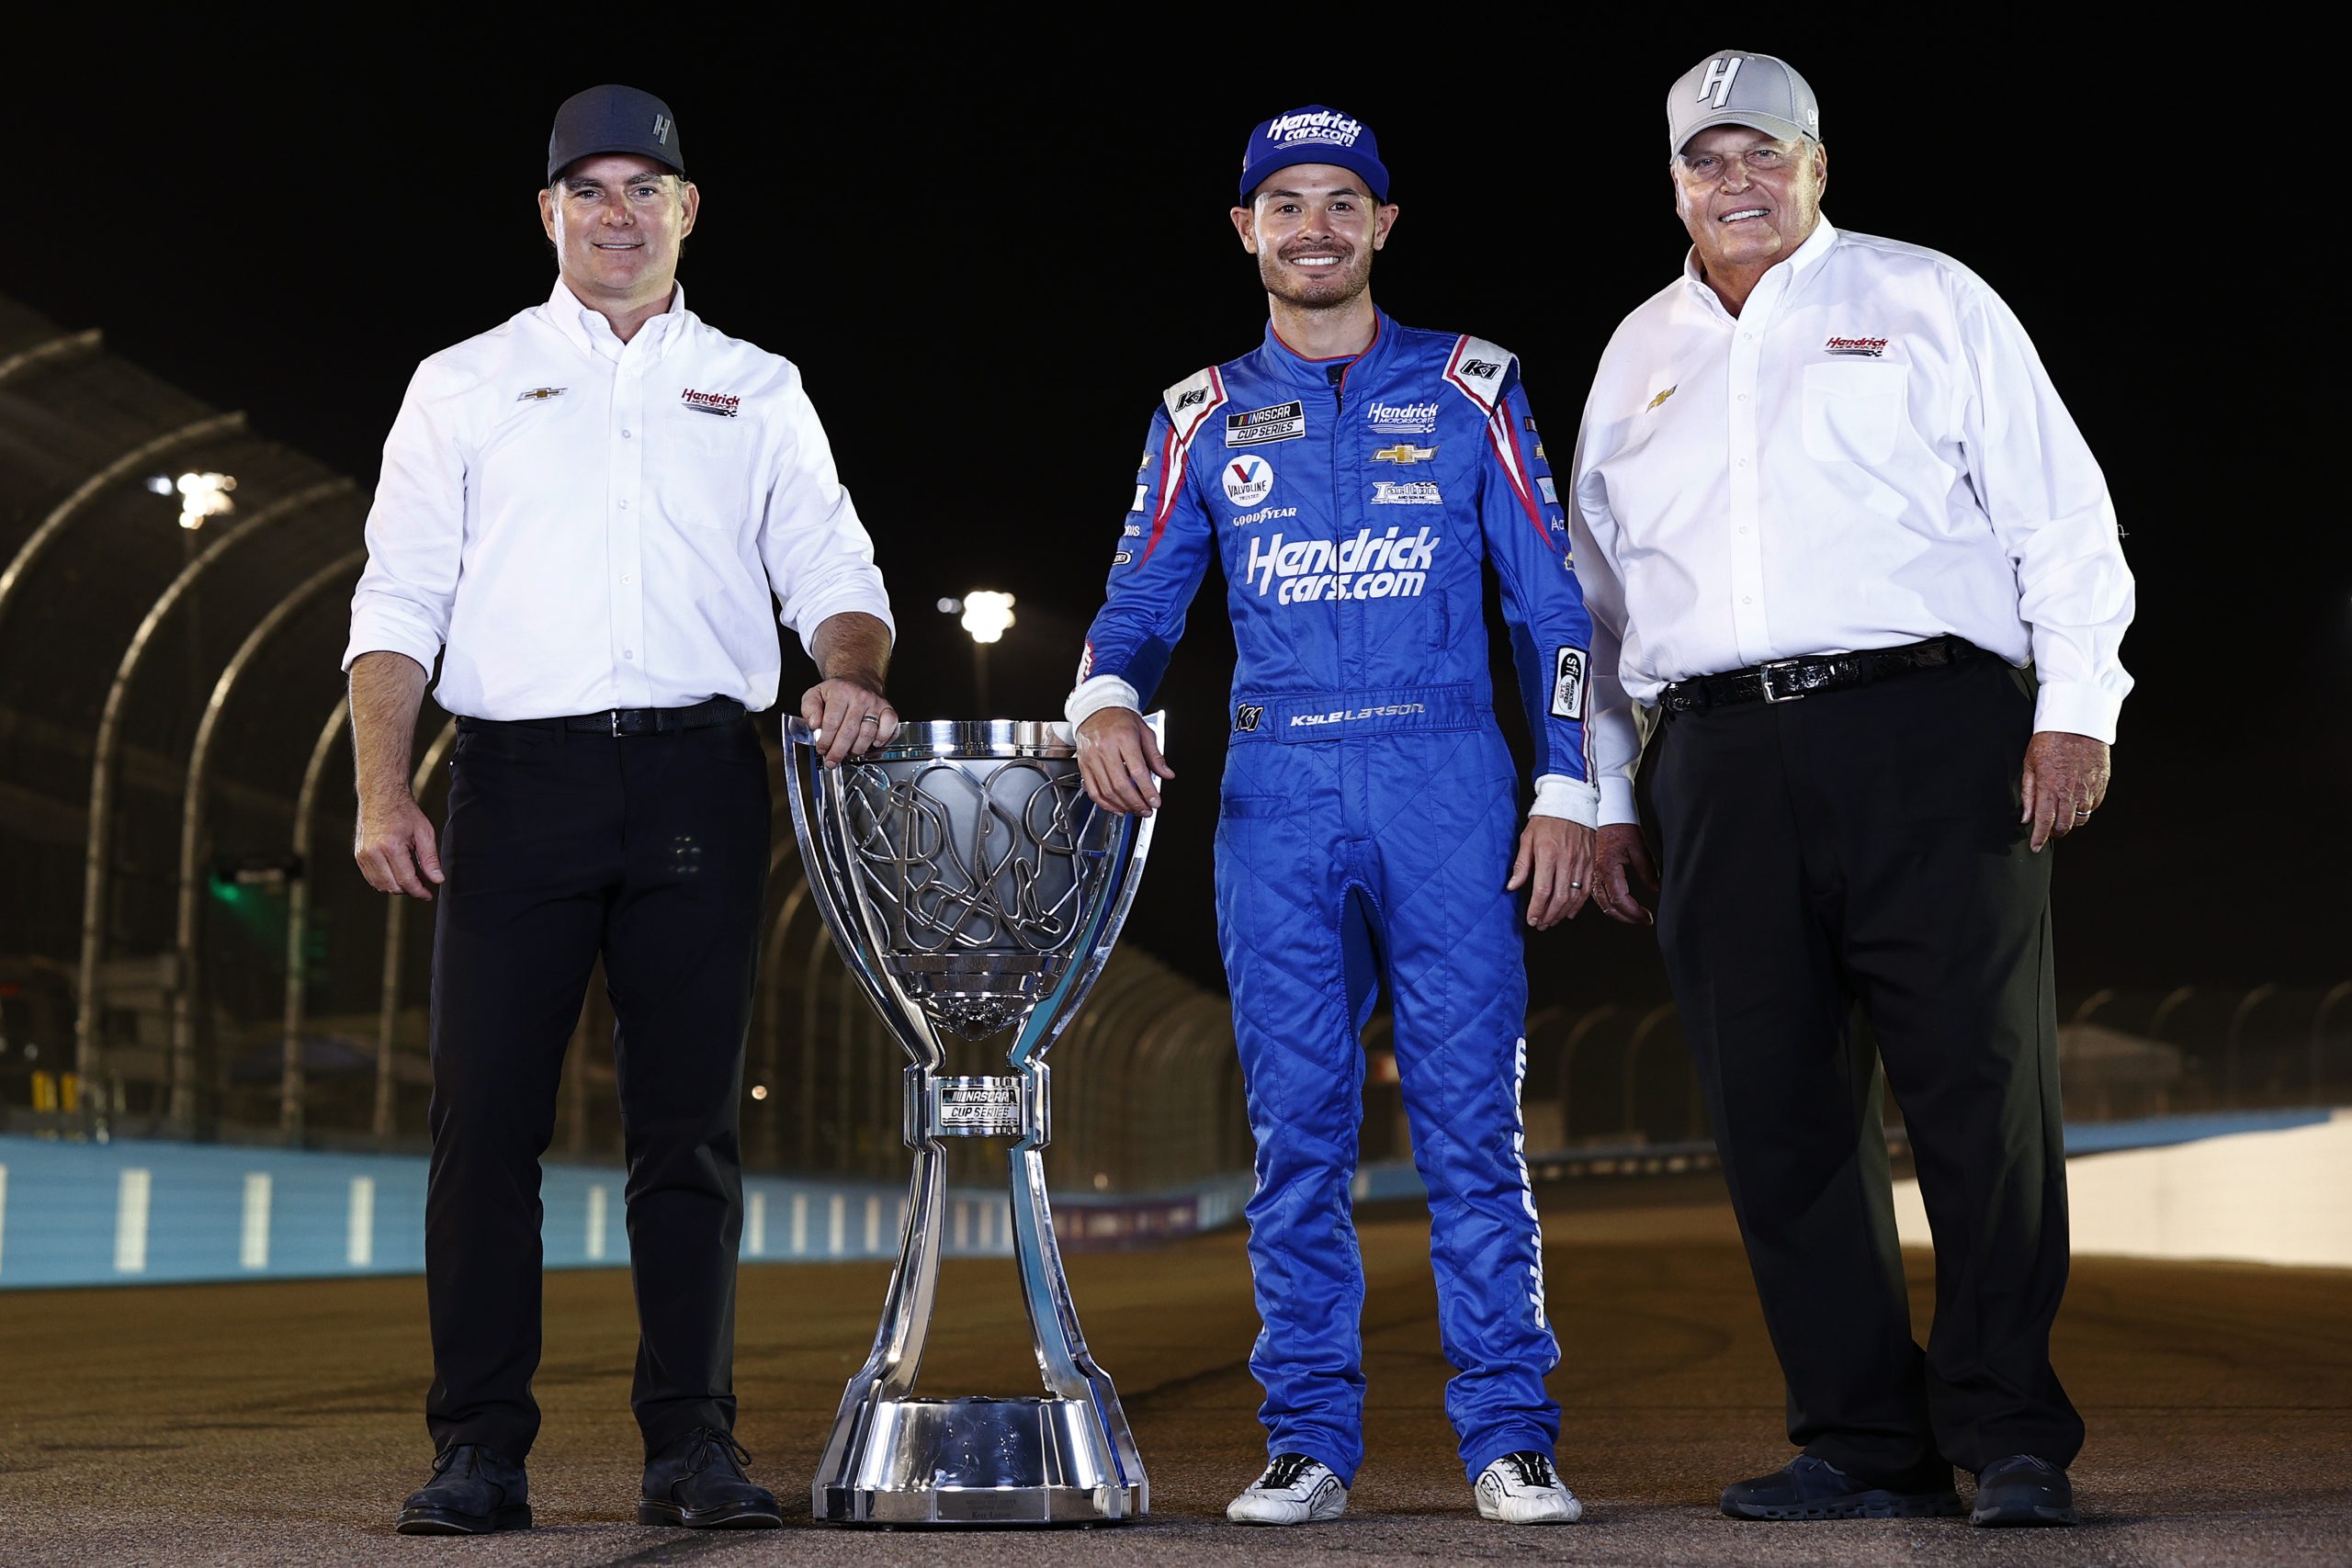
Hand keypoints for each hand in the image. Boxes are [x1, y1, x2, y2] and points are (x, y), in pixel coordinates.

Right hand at [354, 791, 443, 900]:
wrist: (380, 797)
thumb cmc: (404, 812)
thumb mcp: (424, 832)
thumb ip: (430, 859)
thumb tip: (437, 880)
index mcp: (390, 846)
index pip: (405, 880)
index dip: (419, 891)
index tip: (428, 894)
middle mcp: (372, 853)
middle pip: (392, 886)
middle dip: (409, 890)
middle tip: (422, 883)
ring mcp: (362, 855)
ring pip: (381, 885)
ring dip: (397, 886)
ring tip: (411, 876)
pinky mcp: (359, 856)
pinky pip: (372, 878)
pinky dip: (386, 880)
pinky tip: (397, 872)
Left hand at [800, 674, 898, 768]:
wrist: (859, 680)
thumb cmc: (837, 692)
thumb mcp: (815, 694)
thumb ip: (809, 709)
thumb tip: (814, 724)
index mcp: (841, 692)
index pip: (832, 722)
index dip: (825, 740)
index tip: (822, 749)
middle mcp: (861, 697)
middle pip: (849, 731)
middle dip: (839, 751)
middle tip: (832, 760)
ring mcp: (876, 704)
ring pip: (868, 734)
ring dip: (857, 748)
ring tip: (849, 752)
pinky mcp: (888, 710)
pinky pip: (890, 728)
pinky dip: (882, 739)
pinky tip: (873, 744)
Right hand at [1075, 708, 1172, 814]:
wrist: (1096, 709)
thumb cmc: (1120, 718)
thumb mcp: (1144, 732)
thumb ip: (1155, 756)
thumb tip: (1167, 774)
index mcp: (1123, 738)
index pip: (1138, 771)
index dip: (1148, 790)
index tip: (1155, 801)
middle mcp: (1105, 748)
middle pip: (1121, 784)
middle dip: (1136, 802)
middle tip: (1147, 810)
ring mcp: (1092, 758)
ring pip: (1107, 790)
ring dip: (1123, 805)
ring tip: (1135, 810)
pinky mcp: (1083, 765)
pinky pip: (1093, 790)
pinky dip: (1105, 804)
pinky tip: (1117, 808)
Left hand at [1507, 817, 1594, 928]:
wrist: (1571, 802)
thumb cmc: (1546, 819)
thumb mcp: (1526, 838)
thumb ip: (1521, 864)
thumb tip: (1512, 887)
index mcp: (1548, 854)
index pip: (1543, 890)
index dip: (1537, 909)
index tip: (1531, 919)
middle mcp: (1567, 860)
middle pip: (1559, 897)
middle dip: (1549, 916)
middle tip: (1540, 925)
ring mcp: (1581, 862)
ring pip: (1574, 896)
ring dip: (1562, 913)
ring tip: (1552, 921)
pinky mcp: (1590, 862)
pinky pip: (1586, 888)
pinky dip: (1579, 903)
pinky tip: (1569, 911)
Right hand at [1591, 822, 1657, 925]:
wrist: (1604, 812)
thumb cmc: (1619, 825)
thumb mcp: (1638, 846)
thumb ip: (1648, 870)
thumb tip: (1656, 889)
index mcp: (1607, 869)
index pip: (1621, 901)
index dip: (1635, 913)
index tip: (1647, 917)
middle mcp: (1596, 875)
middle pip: (1609, 907)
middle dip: (1627, 917)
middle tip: (1643, 920)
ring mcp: (1591, 874)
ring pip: (1601, 903)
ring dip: (1618, 913)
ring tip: (1632, 915)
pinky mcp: (1590, 872)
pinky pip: (1596, 895)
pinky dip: (1608, 904)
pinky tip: (1617, 905)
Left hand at [2021, 730, 2110, 851]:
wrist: (2077, 722)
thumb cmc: (2050, 740)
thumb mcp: (2029, 765)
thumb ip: (2028, 794)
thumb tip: (2026, 818)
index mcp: (2050, 788)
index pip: (2044, 822)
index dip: (2039, 838)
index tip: (2035, 847)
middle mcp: (2071, 792)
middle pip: (2064, 826)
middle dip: (2054, 833)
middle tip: (2046, 830)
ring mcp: (2089, 789)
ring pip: (2081, 819)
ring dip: (2070, 822)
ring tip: (2061, 815)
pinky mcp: (2102, 784)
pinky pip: (2094, 806)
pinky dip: (2084, 810)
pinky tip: (2075, 802)